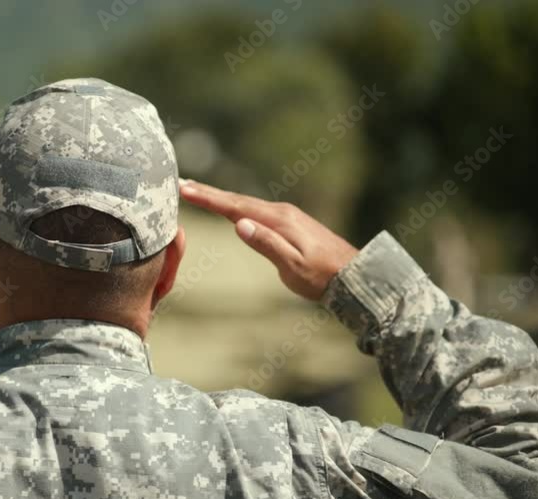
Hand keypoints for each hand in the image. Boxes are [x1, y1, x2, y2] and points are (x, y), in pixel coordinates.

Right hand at [179, 179, 357, 300]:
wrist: (353, 275)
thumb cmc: (322, 276)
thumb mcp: (292, 266)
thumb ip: (266, 244)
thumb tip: (239, 225)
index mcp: (278, 220)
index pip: (235, 207)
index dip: (209, 198)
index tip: (185, 189)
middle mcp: (281, 212)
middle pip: (238, 200)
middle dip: (209, 192)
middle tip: (183, 183)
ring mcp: (286, 216)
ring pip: (246, 204)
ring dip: (221, 198)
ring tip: (199, 192)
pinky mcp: (289, 223)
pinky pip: (256, 210)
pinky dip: (236, 206)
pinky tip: (230, 208)